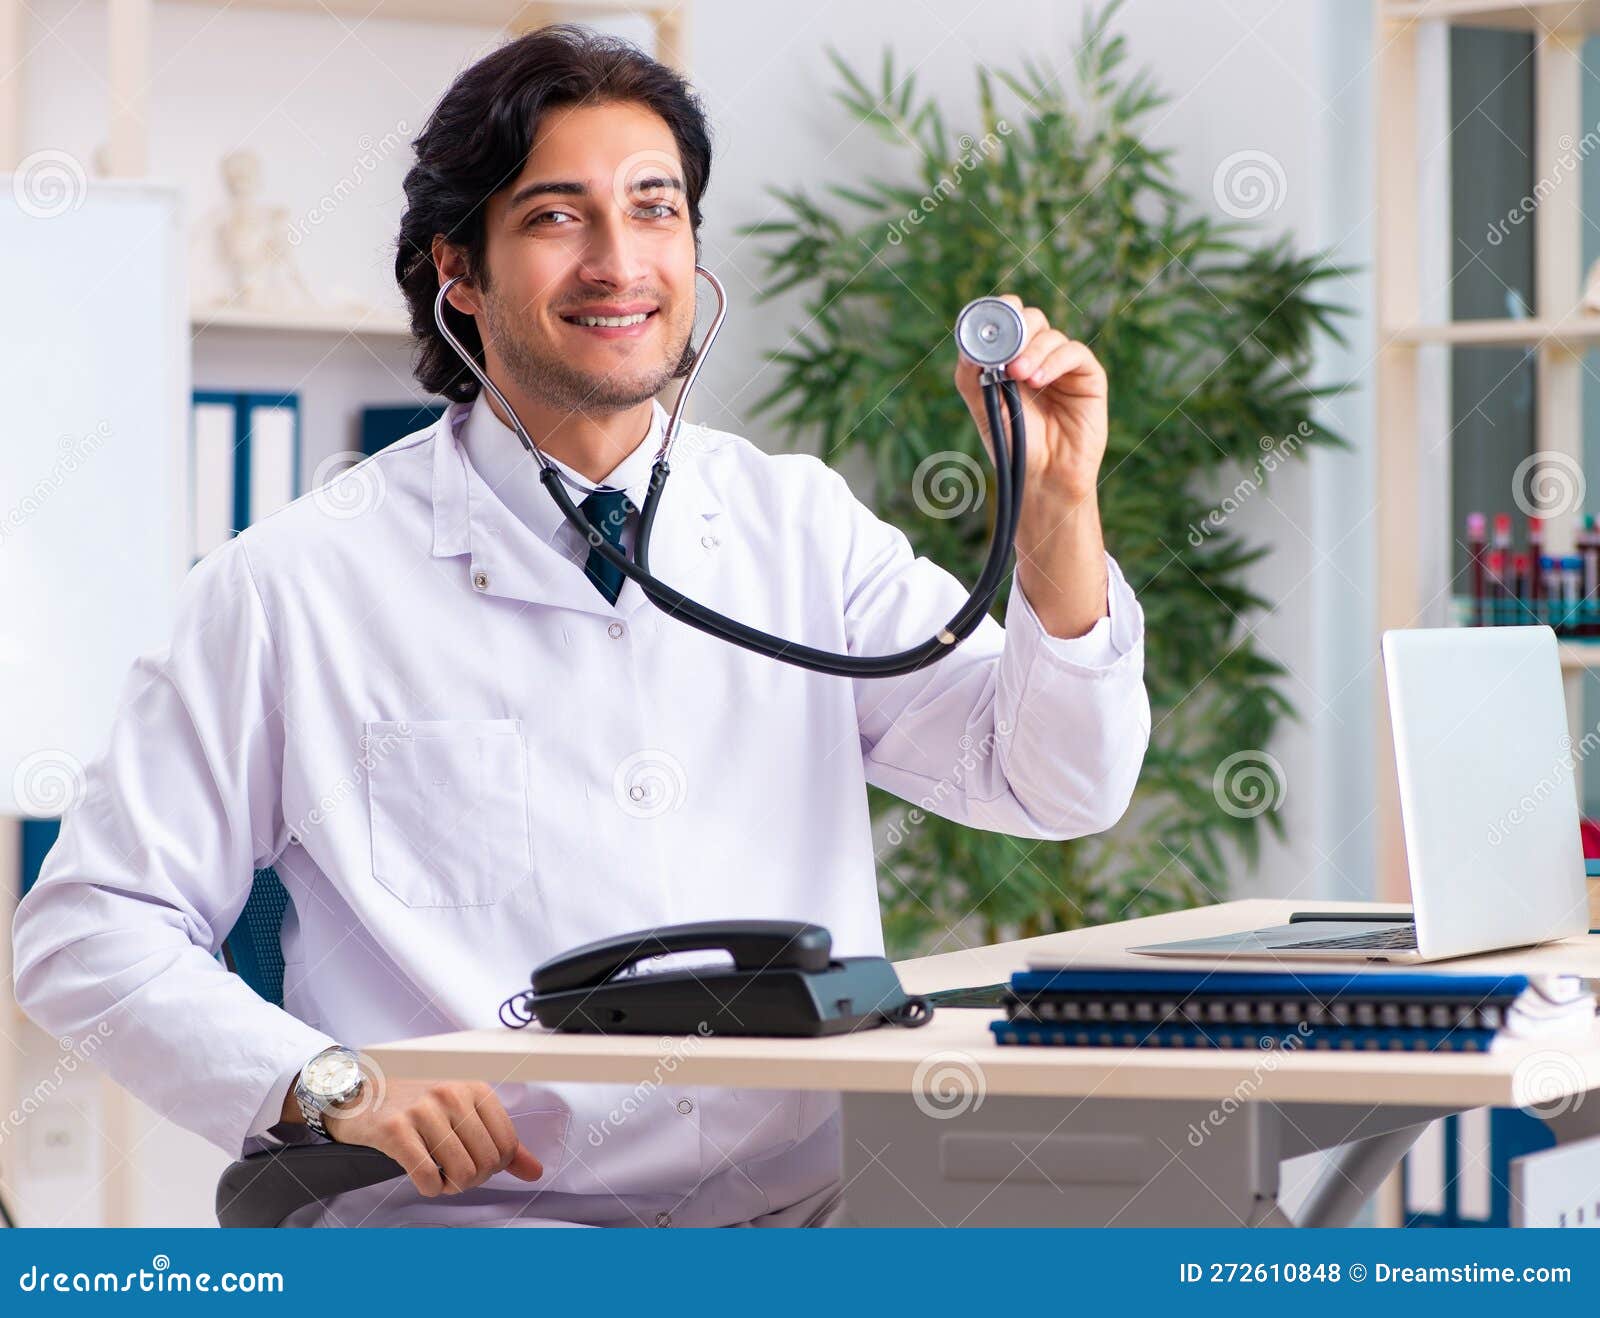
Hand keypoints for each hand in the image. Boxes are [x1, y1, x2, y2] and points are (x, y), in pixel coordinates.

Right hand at [323, 1078, 543, 1197]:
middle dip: (474, 1179)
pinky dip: (430, 1188)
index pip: (507, 1144)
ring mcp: (423, 1110)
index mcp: (474, 1087)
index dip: (495, 1166)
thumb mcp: (464, 1110)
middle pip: (486, 1162)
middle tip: (456, 1174)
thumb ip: (502, 1140)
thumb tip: (535, 1172)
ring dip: (452, 1186)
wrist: (361, 1094)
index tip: (478, 1165)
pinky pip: (427, 1176)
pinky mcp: (395, 1129)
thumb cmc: (416, 1103)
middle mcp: (451, 1094)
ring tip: (441, 1177)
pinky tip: (424, 1179)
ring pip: (460, 1172)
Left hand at [952, 294, 1108, 510]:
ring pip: (1051, 335)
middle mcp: (1039, 356)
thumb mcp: (983, 407)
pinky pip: (1074, 353)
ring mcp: (1064, 365)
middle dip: (1016, 328)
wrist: (1042, 476)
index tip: (988, 320)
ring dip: (1032, 350)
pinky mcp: (1088, 377)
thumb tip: (967, 345)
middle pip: (1031, 319)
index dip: (1000, 312)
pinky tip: (1037, 380)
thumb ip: (971, 376)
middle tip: (1004, 351)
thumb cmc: (1012, 444)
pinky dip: (1054, 360)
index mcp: (1012, 358)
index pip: (1009, 320)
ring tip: (1018, 375)